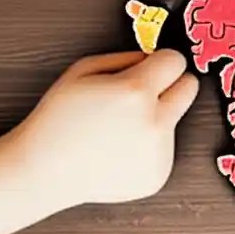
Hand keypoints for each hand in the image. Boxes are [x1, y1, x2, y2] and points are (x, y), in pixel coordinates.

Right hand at [12, 50, 198, 205]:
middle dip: (172, 85)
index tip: (153, 67)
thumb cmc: (58, 117)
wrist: (43, 170)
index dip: (162, 61)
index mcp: (135, 91)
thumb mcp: (83, 69)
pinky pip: (163, 149)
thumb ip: (127, 58)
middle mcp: (154, 123)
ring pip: (174, 121)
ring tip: (115, 132)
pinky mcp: (157, 175)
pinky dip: (146, 148)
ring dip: (154, 120)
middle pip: (191, 88)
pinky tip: (117, 152)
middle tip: (142, 95)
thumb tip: (154, 59)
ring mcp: (158, 153)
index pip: (176, 60)